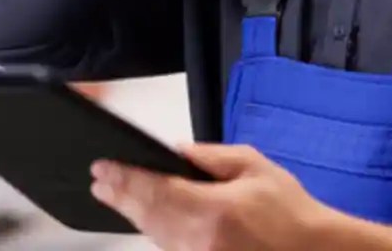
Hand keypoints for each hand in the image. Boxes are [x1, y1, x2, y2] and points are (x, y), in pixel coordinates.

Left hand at [90, 143, 333, 250]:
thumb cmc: (290, 214)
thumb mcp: (253, 167)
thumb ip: (209, 157)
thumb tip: (173, 151)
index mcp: (212, 212)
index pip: (153, 190)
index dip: (124, 179)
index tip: (103, 169)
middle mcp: (200, 243)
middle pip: (146, 217)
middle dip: (121, 196)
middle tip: (101, 182)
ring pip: (155, 237)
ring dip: (134, 215)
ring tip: (115, 195)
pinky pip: (171, 250)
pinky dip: (156, 233)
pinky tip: (147, 218)